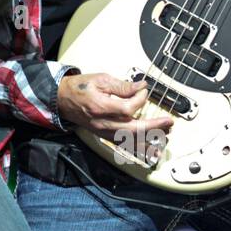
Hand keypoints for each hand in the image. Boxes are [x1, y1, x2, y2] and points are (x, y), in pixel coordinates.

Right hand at [56, 72, 171, 140]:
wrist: (62, 99)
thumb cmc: (79, 88)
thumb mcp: (100, 79)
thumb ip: (122, 85)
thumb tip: (141, 87)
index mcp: (101, 106)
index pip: (128, 108)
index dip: (140, 98)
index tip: (143, 90)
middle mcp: (103, 123)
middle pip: (133, 129)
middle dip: (154, 127)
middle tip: (168, 123)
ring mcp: (104, 132)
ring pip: (130, 141)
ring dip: (149, 141)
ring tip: (164, 138)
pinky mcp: (104, 136)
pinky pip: (124, 146)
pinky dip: (138, 149)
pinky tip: (150, 151)